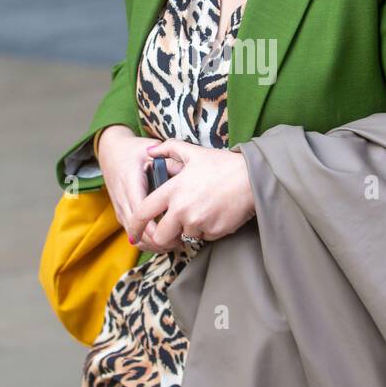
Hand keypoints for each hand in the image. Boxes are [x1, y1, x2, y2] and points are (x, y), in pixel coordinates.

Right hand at [95, 126, 180, 247]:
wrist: (110, 151)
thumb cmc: (134, 150)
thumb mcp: (150, 149)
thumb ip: (169, 161)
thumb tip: (189, 174)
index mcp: (130, 181)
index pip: (141, 212)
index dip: (157, 228)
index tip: (176, 232)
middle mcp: (122, 197)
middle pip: (137, 229)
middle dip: (158, 240)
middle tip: (181, 241)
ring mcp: (119, 206)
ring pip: (133, 234)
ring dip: (152, 243)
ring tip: (174, 243)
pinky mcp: (120, 212)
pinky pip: (131, 231)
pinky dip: (145, 240)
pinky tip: (162, 240)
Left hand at [126, 138, 255, 252]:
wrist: (252, 179)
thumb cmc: (223, 164)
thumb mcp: (194, 152)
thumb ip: (169, 148)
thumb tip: (150, 150)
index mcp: (173, 190)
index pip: (143, 212)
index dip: (135, 225)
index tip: (133, 233)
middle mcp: (182, 209)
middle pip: (161, 236)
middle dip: (163, 237)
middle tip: (171, 231)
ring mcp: (198, 222)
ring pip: (185, 237)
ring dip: (189, 230)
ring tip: (202, 212)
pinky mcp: (213, 232)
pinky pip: (204, 237)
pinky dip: (206, 231)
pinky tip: (215, 214)